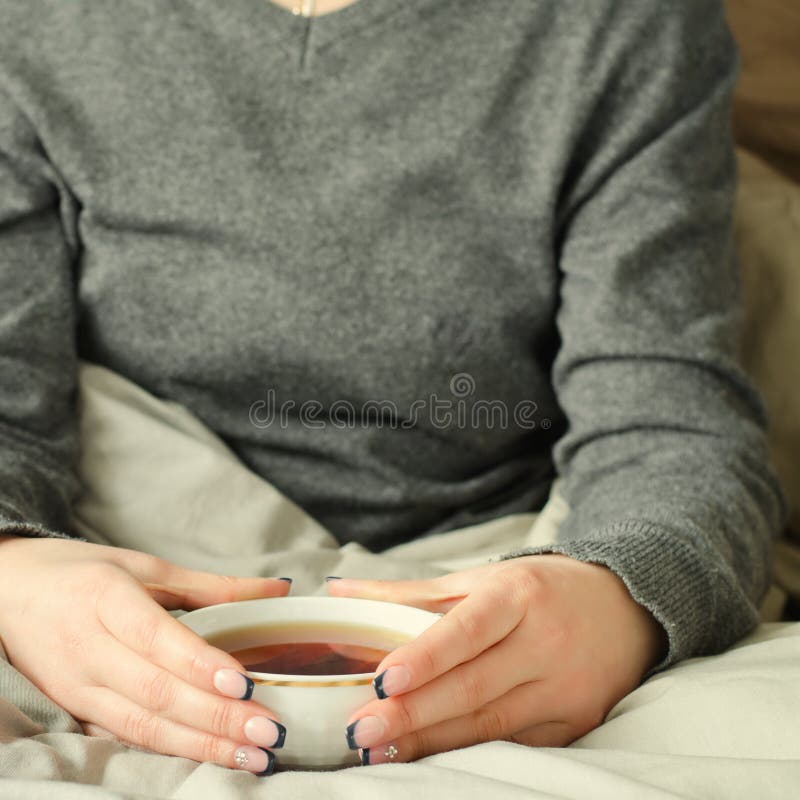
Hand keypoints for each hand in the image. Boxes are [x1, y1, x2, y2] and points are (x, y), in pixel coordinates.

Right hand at [0, 535, 291, 775]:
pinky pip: (126, 736)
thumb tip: (279, 587)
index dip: (200, 664)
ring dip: (201, 745)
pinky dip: (172, 749)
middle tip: (268, 730)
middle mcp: (87, 647)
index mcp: (104, 598)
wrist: (6, 591)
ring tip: (253, 756)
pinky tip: (211, 756)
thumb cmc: (82, 572)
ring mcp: (77, 685)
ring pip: (142, 725)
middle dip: (216, 717)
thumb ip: (212, 584)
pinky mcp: (74, 709)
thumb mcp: (143, 565)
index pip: (155, 638)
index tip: (246, 683)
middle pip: (154, 691)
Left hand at [327, 554, 667, 763]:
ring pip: (491, 723)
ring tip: (381, 750)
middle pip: (474, 685)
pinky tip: (430, 757)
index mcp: (519, 594)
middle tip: (361, 729)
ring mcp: (564, 688)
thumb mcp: (482, 578)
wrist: (626, 608)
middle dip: (414, 712)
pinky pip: (516, 743)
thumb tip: (340, 590)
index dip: (427, 656)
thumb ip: (410, 592)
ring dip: (433, 740)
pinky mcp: (575, 722)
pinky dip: (470, 751)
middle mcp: (546, 641)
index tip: (384, 679)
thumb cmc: (541, 587)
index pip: (468, 628)